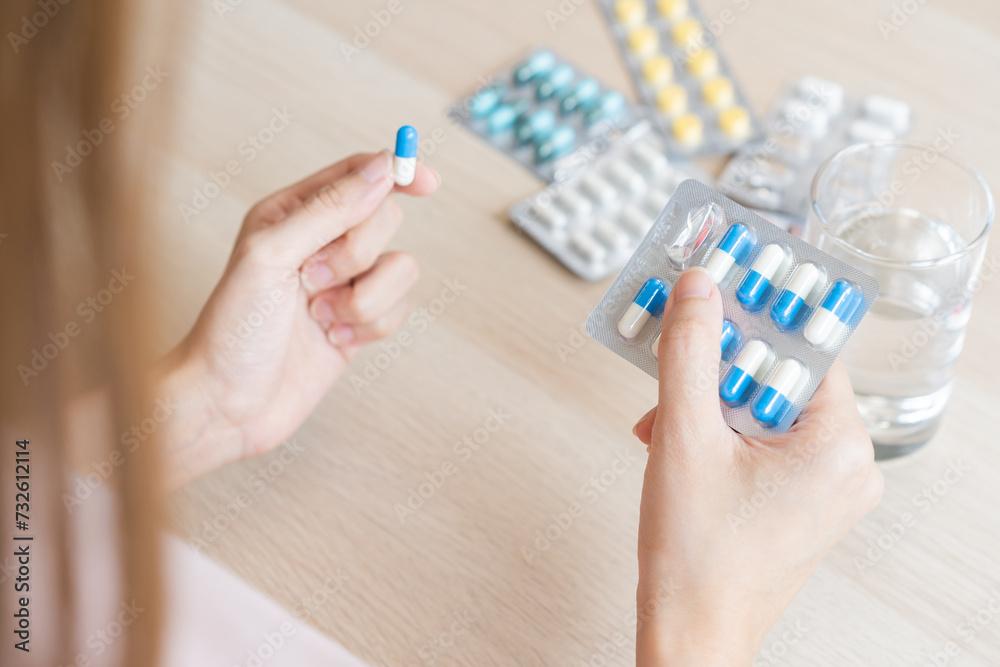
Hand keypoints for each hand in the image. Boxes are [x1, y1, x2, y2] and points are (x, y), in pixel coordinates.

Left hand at [157, 151, 438, 488]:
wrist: (228, 404)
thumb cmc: (231, 330)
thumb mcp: (271, 255)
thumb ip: (329, 209)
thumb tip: (381, 170)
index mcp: (293, 213)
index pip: (359, 174)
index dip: (396, 172)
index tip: (428, 183)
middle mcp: (321, 243)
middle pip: (384, 219)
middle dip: (357, 255)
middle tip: (313, 281)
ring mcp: (344, 284)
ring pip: (401, 268)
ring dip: (365, 299)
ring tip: (320, 317)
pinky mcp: (359, 323)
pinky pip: (399, 309)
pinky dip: (370, 327)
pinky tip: (333, 341)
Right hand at [631, 267, 883, 665]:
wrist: (691, 632)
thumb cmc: (697, 558)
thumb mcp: (683, 436)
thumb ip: (690, 352)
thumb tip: (700, 288)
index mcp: (839, 444)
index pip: (803, 348)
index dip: (755, 317)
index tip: (722, 285)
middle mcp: (848, 465)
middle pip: (778, 377)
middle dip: (716, 370)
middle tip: (675, 359)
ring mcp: (827, 487)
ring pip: (764, 410)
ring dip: (708, 404)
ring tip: (663, 419)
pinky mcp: (803, 502)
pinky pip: (763, 442)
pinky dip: (719, 434)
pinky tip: (676, 443)